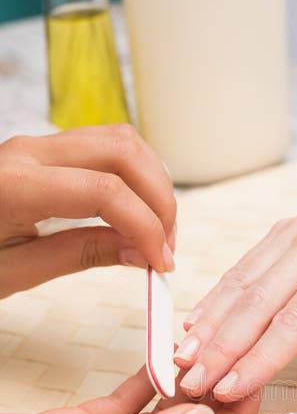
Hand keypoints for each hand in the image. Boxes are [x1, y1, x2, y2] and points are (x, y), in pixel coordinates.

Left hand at [0, 124, 175, 296]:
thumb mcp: (13, 272)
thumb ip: (79, 255)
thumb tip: (138, 252)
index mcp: (14, 185)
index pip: (105, 192)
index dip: (146, 227)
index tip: (159, 264)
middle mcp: (28, 152)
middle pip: (123, 152)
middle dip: (160, 201)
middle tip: (165, 249)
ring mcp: (37, 145)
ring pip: (121, 140)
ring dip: (153, 183)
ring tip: (156, 231)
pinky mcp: (46, 151)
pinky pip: (105, 146)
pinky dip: (135, 175)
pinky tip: (137, 211)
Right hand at [175, 170, 296, 399]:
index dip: (260, 357)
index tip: (229, 388)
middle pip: (258, 300)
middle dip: (220, 346)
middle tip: (190, 382)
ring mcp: (295, 231)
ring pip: (242, 282)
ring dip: (209, 322)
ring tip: (181, 359)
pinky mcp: (283, 230)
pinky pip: (244, 266)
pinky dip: (217, 296)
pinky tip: (194, 323)